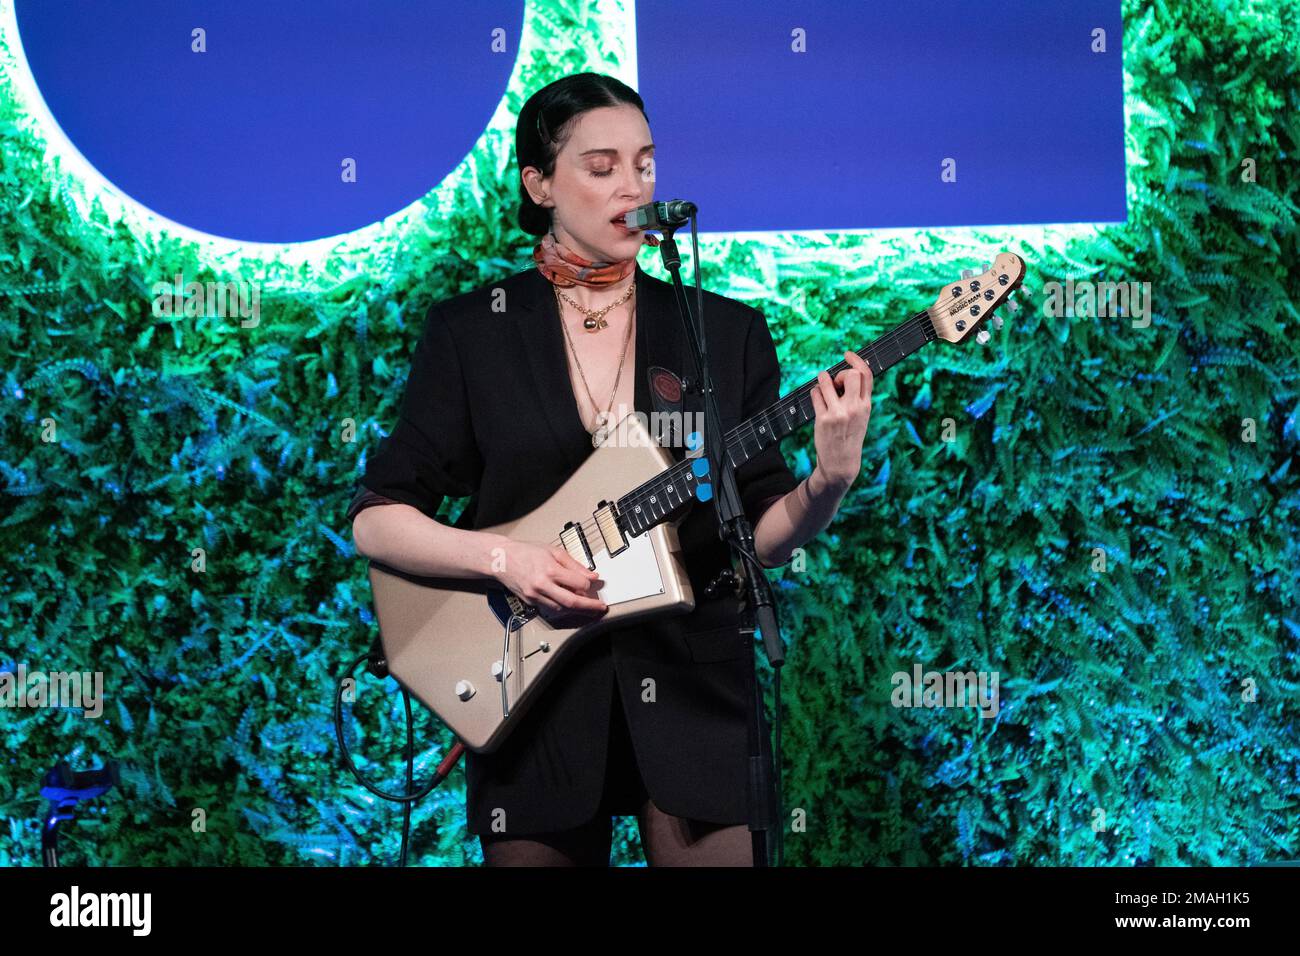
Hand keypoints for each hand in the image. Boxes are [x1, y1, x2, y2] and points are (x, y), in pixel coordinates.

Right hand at [494, 539, 607, 618]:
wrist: (501, 559)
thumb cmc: (526, 552)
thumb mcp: (553, 551)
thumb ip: (574, 565)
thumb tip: (591, 575)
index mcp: (550, 570)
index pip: (578, 584)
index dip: (590, 585)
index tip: (595, 584)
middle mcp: (542, 585)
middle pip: (571, 602)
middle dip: (589, 607)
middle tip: (601, 608)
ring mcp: (535, 596)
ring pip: (561, 609)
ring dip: (576, 610)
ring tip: (588, 607)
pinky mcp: (530, 602)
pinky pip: (550, 609)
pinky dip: (562, 608)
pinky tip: (569, 604)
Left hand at [809, 349, 872, 490]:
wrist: (841, 463)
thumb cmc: (849, 437)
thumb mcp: (861, 417)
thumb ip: (857, 398)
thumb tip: (843, 376)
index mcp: (866, 405)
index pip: (867, 375)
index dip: (857, 360)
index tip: (847, 353)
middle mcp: (854, 407)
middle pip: (850, 374)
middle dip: (840, 373)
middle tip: (835, 385)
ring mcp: (838, 413)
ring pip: (827, 381)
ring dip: (822, 379)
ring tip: (822, 388)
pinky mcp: (823, 419)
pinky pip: (815, 394)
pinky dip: (814, 392)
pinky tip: (817, 399)